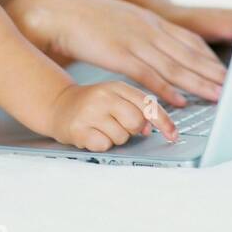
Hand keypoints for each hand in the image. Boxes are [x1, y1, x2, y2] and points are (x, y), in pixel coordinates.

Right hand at [5, 0, 227, 106]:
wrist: (55, 9)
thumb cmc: (86, 19)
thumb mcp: (122, 22)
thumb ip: (140, 33)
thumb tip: (154, 48)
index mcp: (149, 20)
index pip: (188, 40)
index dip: (209, 57)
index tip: (225, 72)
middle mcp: (148, 28)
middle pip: (188, 53)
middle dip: (213, 72)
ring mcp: (135, 40)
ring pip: (174, 64)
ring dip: (198, 82)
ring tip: (218, 95)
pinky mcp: (118, 53)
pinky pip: (147, 73)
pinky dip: (166, 88)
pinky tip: (179, 99)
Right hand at [48, 81, 178, 150]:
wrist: (58, 105)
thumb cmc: (93, 105)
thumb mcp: (115, 97)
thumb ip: (136, 108)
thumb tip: (150, 129)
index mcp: (117, 87)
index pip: (148, 105)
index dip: (164, 122)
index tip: (173, 136)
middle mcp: (104, 96)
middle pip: (136, 122)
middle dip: (132, 130)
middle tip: (119, 125)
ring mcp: (90, 112)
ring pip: (121, 137)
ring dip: (115, 138)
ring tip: (102, 128)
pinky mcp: (78, 129)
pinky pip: (104, 145)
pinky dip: (102, 144)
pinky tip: (93, 135)